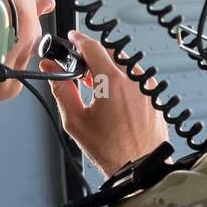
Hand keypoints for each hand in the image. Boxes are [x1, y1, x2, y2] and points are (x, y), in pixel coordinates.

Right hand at [43, 31, 169, 179]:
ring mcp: (147, 88)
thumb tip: (52, 70)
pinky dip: (121, 80)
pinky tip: (111, 97)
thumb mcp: (75, 120)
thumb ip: (62, 90)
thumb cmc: (112, 151)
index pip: (93, 47)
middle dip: (92, 57)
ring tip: (93, 88)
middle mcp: (134, 80)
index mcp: (113, 82)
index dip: (79, 40)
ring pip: (124, 65)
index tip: (71, 38)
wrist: (140, 168)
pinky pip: (135, 78)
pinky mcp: (154, 96)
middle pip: (110, 53)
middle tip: (78, 69)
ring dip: (107, 69)